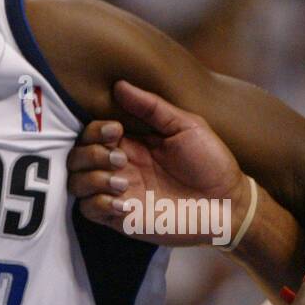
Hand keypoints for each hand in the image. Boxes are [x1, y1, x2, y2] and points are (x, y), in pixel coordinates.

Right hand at [68, 80, 249, 246]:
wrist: (227, 202)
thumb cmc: (211, 162)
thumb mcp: (186, 126)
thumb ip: (152, 107)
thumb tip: (120, 85)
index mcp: (132, 143)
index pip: (92, 132)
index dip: (96, 130)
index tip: (117, 130)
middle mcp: (120, 167)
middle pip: (76, 157)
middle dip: (92, 154)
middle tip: (122, 160)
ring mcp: (119, 193)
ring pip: (76, 184)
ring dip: (93, 179)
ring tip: (123, 182)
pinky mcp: (122, 219)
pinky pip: (89, 211)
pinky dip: (99, 205)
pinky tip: (125, 204)